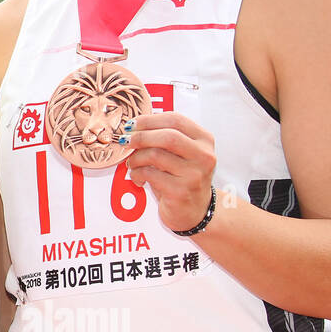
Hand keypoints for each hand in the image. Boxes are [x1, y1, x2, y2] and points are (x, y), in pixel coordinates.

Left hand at [122, 112, 216, 231]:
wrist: (194, 212)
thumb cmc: (181, 178)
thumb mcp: (179, 154)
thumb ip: (163, 137)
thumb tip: (132, 126)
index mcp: (204, 140)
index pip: (175, 119)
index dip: (149, 120)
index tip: (132, 124)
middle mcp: (203, 156)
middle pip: (167, 136)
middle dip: (140, 136)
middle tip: (125, 141)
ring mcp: (194, 174)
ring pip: (156, 155)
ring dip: (136, 158)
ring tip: (132, 164)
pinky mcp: (181, 191)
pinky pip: (150, 174)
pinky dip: (137, 174)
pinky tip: (138, 178)